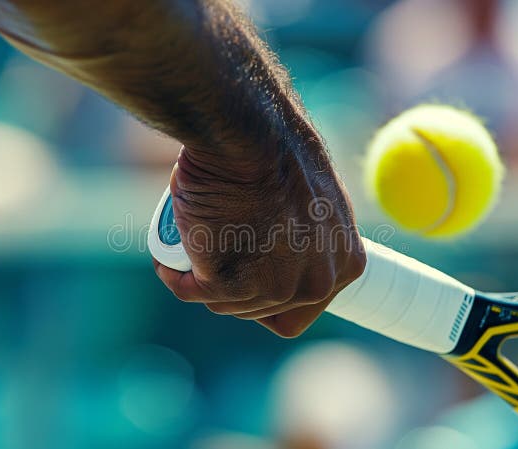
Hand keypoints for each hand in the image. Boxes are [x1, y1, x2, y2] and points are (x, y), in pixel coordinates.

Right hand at [153, 141, 365, 337]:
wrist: (248, 134)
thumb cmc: (276, 152)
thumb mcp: (315, 201)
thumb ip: (309, 237)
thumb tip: (287, 251)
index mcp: (347, 264)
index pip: (304, 304)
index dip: (271, 289)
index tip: (251, 270)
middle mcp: (318, 284)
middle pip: (263, 308)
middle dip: (234, 286)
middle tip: (216, 251)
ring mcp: (276, 289)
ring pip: (225, 303)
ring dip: (202, 280)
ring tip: (192, 243)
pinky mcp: (232, 285)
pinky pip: (191, 290)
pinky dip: (175, 274)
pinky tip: (170, 255)